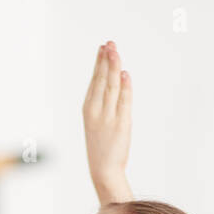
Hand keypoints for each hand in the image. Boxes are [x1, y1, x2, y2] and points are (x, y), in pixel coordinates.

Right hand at [82, 41, 131, 192]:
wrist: (103, 169)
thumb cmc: (101, 146)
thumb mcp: (97, 121)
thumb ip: (104, 101)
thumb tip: (116, 78)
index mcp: (88, 108)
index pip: (95, 80)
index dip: (99, 63)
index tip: (103, 47)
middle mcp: (96, 111)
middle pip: (102, 80)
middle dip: (106, 60)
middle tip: (110, 43)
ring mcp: (108, 117)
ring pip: (111, 87)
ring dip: (114, 68)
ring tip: (116, 52)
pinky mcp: (120, 124)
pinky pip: (123, 102)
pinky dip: (124, 87)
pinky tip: (125, 74)